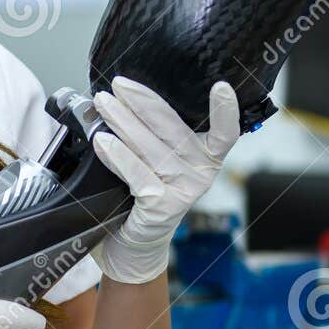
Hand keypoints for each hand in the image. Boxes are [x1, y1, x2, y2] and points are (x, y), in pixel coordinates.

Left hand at [89, 78, 239, 283]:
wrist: (133, 245)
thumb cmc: (144, 195)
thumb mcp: (158, 162)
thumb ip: (155, 135)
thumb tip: (125, 96)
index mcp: (207, 157)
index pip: (225, 133)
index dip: (226, 111)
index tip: (221, 86)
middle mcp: (201, 174)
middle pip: (173, 129)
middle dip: (142, 102)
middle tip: (118, 84)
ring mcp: (184, 191)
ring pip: (151, 148)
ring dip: (123, 122)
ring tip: (103, 104)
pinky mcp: (162, 207)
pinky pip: (136, 174)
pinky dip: (117, 155)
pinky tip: (102, 141)